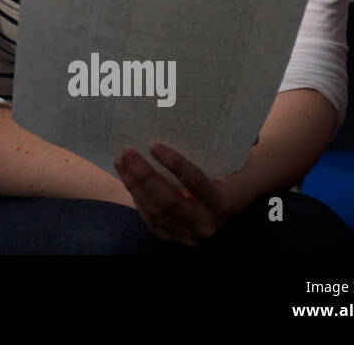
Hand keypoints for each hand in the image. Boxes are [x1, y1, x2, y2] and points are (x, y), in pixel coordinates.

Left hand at [113, 144, 249, 246]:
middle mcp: (206, 224)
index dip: (175, 164)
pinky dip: (136, 196)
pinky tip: (126, 177)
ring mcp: (187, 235)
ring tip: (121, 160)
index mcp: (222, 203)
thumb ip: (215, 145)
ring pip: (155, 210)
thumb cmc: (227, 171)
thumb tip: (198, 116)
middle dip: (145, 175)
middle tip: (128, 152)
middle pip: (169, 201)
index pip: (196, 183)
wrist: (232, 200)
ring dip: (134, 184)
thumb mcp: (226, 160)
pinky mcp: (171, 237)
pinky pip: (149, 217)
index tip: (154, 146)